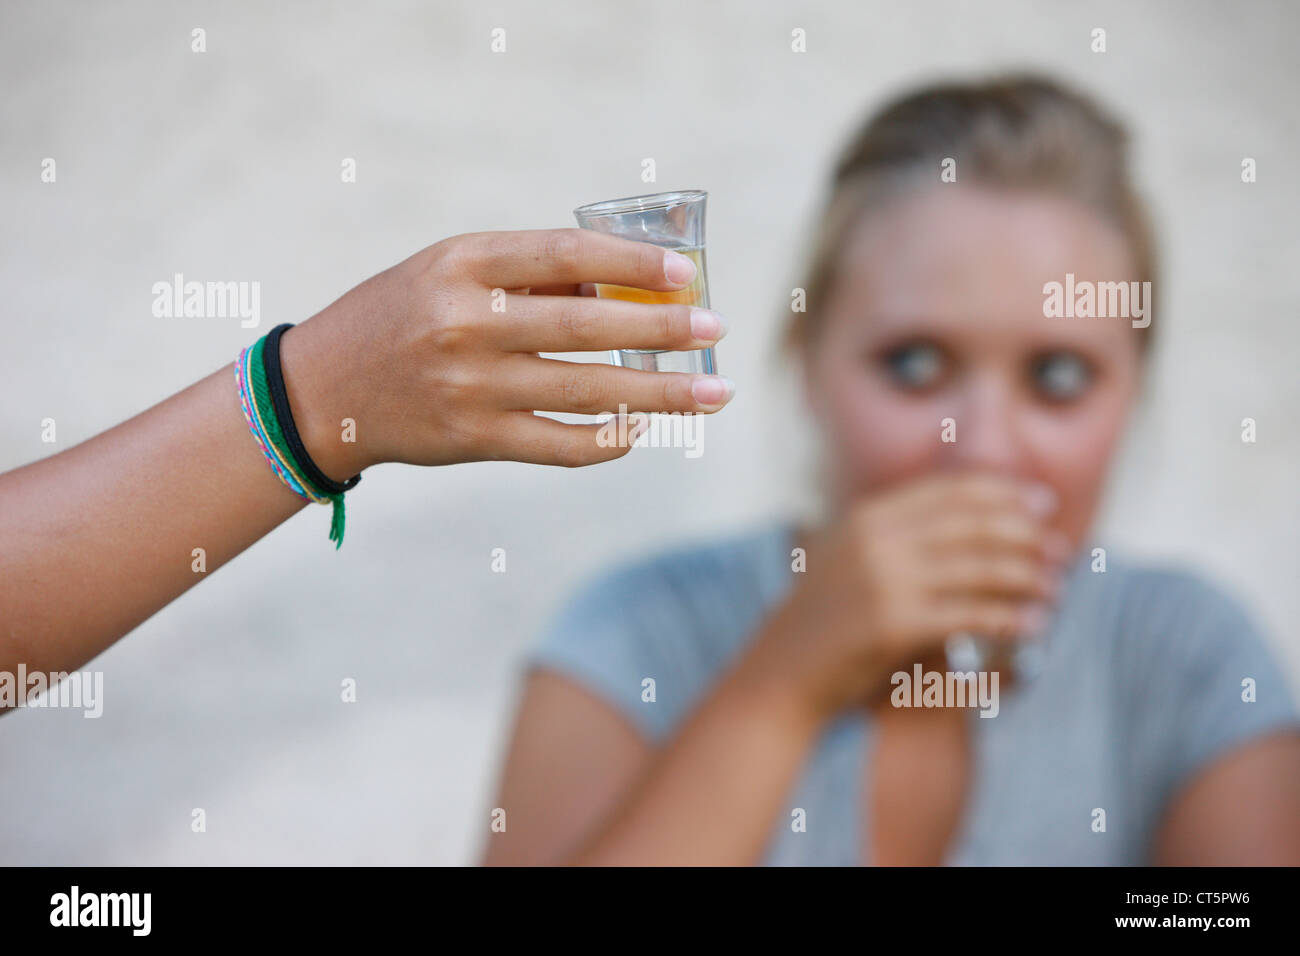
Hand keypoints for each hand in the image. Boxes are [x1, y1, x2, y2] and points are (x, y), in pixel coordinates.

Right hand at [278, 229, 732, 476]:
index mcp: (464, 264)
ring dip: (661, 394)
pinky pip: (561, 446)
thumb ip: (526, 272)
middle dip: (664, 330)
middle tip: (716, 329)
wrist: (325, 390)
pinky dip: (610, 440)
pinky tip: (643, 429)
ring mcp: (472, 387)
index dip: (634, 262)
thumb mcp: (449, 268)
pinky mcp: (474, 440)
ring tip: (712, 393)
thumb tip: (616, 283)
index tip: (685, 272)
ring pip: (587, 392)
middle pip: (588, 326)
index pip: (568, 253)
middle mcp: (468, 322)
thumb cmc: (400, 315)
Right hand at [737, 474, 1071, 724]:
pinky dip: (1009, 618)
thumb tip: (969, 521)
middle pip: (975, 523)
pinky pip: (970, 614)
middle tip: (1060, 550)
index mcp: (868, 517)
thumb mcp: (849, 559)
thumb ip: (896, 535)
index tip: (1043, 503)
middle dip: (1027, 533)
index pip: (953, 491)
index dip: (1005, 493)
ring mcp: (884, 580)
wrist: (780, 672)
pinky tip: (1033, 625)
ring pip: (980, 567)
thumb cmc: (823, 621)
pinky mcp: (894, 624)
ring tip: (1055, 588)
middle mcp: (877, 540)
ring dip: (1027, 576)